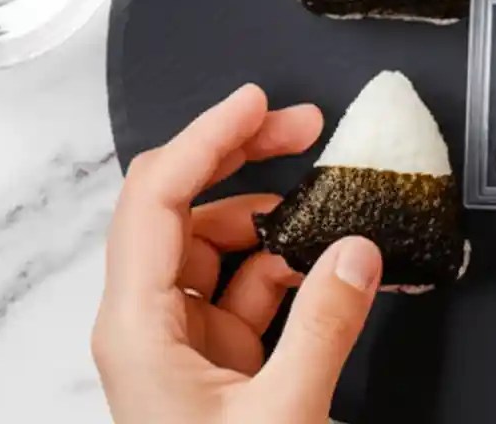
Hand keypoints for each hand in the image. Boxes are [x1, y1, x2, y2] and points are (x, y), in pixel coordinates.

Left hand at [93, 84, 382, 423]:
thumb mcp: (283, 412)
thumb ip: (325, 324)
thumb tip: (357, 250)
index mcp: (138, 325)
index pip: (157, 198)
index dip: (205, 138)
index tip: (257, 103)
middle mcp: (149, 320)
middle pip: (187, 208)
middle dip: (245, 159)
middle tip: (304, 126)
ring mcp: (184, 337)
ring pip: (225, 245)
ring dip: (280, 221)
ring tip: (337, 208)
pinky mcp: (219, 357)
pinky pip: (254, 287)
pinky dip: (295, 268)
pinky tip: (335, 265)